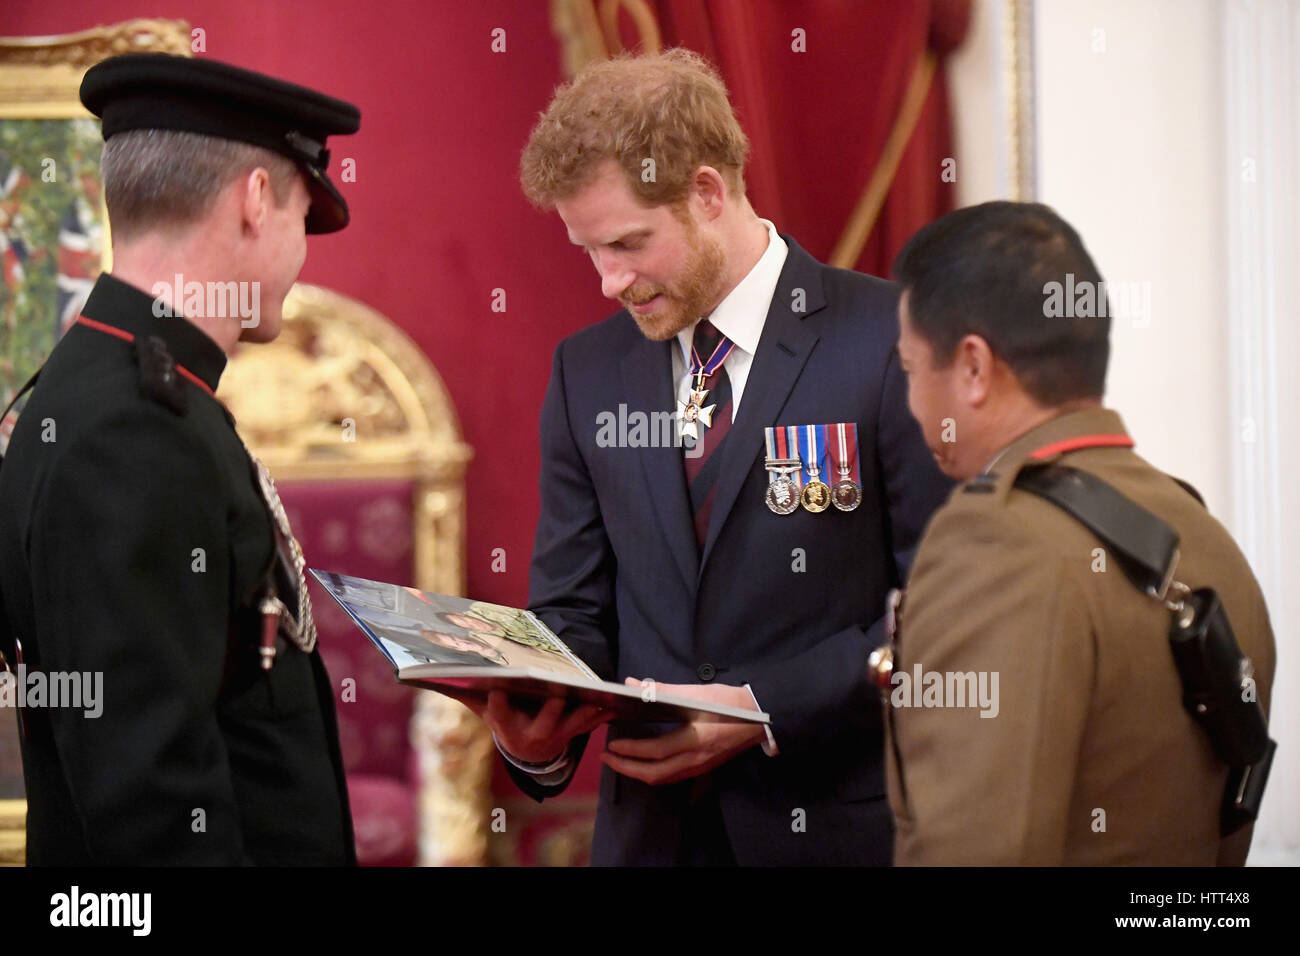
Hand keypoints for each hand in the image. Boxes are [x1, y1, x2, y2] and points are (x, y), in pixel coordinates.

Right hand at [464, 691, 609, 764]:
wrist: (526, 752)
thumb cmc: (504, 723)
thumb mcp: (484, 712)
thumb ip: (468, 696)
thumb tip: (432, 679)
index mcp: (506, 728)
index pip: (499, 713)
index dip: (498, 703)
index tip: (497, 687)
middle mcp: (532, 736)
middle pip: (543, 722)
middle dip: (551, 707)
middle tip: (557, 693)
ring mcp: (555, 737)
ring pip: (572, 724)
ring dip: (585, 711)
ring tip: (595, 696)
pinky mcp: (571, 734)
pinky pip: (588, 724)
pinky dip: (600, 714)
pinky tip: (612, 702)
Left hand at [600, 678, 766, 784]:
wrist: (760, 718)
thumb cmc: (729, 703)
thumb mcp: (696, 692)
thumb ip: (662, 690)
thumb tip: (634, 685)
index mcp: (695, 739)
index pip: (656, 750)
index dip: (631, 750)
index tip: (612, 745)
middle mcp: (696, 758)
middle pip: (655, 773)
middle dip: (627, 768)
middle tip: (607, 758)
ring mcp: (700, 766)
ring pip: (663, 778)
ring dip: (638, 772)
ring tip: (620, 761)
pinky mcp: (703, 767)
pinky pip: (672, 776)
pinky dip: (654, 772)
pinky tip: (644, 763)